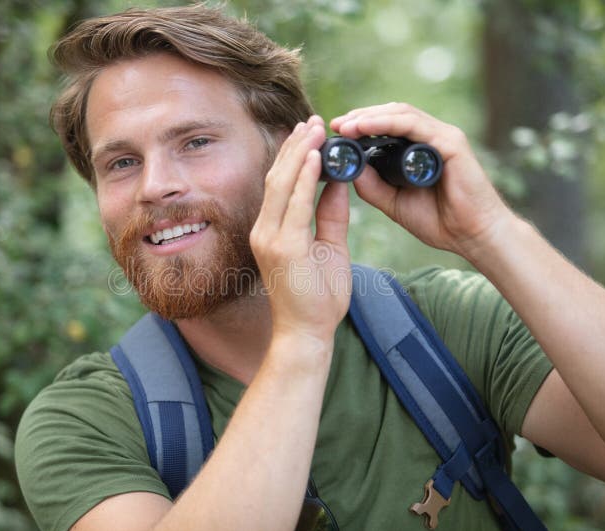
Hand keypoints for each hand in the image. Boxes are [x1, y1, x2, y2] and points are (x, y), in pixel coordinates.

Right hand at [250, 116, 351, 341]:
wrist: (306, 335)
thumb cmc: (317, 297)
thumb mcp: (329, 249)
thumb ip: (331, 215)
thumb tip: (339, 182)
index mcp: (273, 231)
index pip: (281, 184)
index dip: (294, 156)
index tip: (310, 132)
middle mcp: (266, 231)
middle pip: (278, 178)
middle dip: (296, 146)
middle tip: (314, 120)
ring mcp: (271, 239)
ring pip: (282, 185)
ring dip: (300, 153)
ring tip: (316, 128)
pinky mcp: (283, 248)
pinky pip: (295, 205)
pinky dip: (305, 179)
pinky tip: (317, 157)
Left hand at [331, 103, 513, 258]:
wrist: (471, 237)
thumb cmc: (439, 221)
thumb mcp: (393, 202)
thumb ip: (372, 186)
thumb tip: (349, 168)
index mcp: (418, 149)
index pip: (386, 125)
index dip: (360, 125)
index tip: (335, 132)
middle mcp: (431, 137)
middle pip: (391, 113)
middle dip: (360, 116)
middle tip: (335, 125)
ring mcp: (442, 136)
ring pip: (401, 113)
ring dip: (370, 116)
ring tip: (346, 125)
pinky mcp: (451, 142)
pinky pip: (415, 125)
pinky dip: (388, 122)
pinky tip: (366, 126)